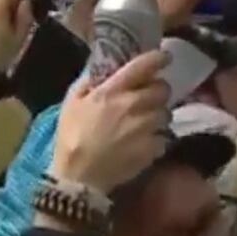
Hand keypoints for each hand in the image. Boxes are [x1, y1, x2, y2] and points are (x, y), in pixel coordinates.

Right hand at [50, 50, 170, 193]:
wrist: (78, 178)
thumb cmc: (71, 138)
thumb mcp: (71, 104)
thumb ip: (87, 82)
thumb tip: (100, 68)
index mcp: (112, 91)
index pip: (143, 66)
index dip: (158, 59)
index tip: (164, 57)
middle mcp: (133, 106)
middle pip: (163, 89)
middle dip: (158, 91)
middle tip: (149, 97)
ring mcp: (145, 128)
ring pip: (166, 113)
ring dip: (159, 115)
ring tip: (147, 123)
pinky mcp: (152, 149)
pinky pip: (164, 138)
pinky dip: (157, 139)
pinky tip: (145, 143)